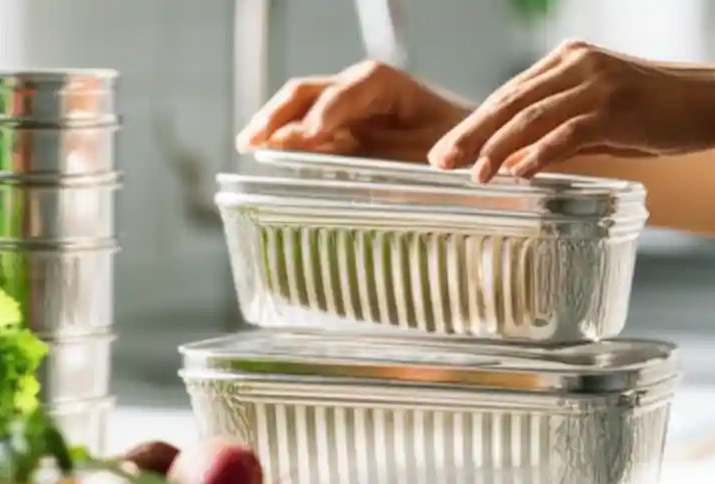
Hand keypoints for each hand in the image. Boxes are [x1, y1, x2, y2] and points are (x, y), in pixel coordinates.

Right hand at [236, 60, 471, 162]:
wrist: (467, 146)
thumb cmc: (457, 148)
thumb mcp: (439, 152)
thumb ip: (408, 155)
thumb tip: (384, 167)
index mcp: (388, 86)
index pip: (351, 89)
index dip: (328, 111)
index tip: (310, 136)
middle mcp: (359, 89)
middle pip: (311, 91)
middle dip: (282, 112)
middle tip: (256, 138)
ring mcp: (344, 108)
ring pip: (299, 106)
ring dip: (273, 122)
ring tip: (248, 142)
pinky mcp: (337, 128)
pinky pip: (304, 127)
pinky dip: (282, 136)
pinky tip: (263, 149)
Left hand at [428, 40, 714, 181]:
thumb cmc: (656, 115)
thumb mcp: (597, 120)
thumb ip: (555, 135)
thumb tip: (511, 163)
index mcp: (566, 60)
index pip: (507, 94)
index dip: (472, 124)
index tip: (443, 152)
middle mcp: (576, 63)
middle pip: (508, 101)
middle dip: (470, 134)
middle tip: (440, 162)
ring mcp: (596, 82)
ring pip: (531, 115)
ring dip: (497, 147)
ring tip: (474, 175)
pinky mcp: (616, 107)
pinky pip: (567, 131)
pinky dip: (539, 153)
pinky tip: (518, 173)